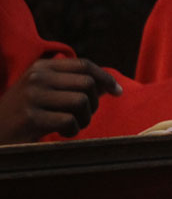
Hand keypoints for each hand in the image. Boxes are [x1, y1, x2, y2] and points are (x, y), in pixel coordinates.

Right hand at [0, 56, 120, 142]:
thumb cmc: (28, 113)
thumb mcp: (47, 91)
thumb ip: (74, 85)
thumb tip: (109, 85)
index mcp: (42, 67)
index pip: (83, 64)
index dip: (105, 78)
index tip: (117, 92)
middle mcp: (36, 77)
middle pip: (87, 84)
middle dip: (93, 104)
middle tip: (84, 117)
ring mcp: (33, 95)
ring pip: (81, 102)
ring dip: (84, 119)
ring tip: (71, 125)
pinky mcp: (31, 117)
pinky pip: (69, 121)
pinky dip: (72, 131)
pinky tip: (61, 134)